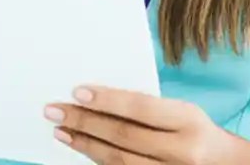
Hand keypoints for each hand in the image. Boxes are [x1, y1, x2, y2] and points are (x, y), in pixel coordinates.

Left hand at [45, 86, 235, 164]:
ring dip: (84, 144)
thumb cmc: (196, 131)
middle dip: (85, 122)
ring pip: (119, 160)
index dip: (108, 99)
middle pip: (124, 135)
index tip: (77, 91)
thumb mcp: (182, 112)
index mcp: (189, 121)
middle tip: (54, 110)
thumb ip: (148, 107)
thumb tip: (97, 97)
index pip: (142, 108)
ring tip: (61, 130)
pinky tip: (80, 148)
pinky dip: (97, 160)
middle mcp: (182, 151)